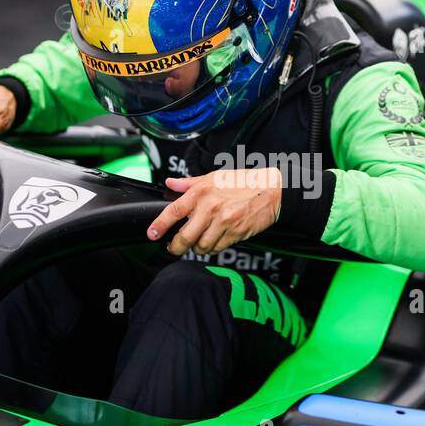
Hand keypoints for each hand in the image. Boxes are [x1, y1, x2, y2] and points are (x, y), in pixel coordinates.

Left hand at [148, 169, 282, 256]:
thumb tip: (170, 184)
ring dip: (197, 248)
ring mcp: (224, 222)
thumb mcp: (214, 176)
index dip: (160, 224)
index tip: (152, 234)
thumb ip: (190, 183)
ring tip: (198, 243)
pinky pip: (218, 248)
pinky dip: (213, 248)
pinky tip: (215, 240)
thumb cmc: (243, 182)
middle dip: (176, 247)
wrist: (272, 190)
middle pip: (185, 237)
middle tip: (173, 247)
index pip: (174, 210)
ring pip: (202, 246)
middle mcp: (211, 207)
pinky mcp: (236, 233)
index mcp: (202, 192)